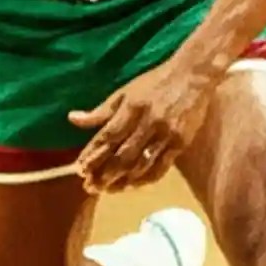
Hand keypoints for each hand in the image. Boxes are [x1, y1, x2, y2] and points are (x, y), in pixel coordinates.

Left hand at [68, 58, 214, 194]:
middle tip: (89, 186)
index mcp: (132, 107)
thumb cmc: (155, 82)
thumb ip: (100, 110)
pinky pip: (160, 167)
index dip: (93, 155)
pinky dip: (144, 179)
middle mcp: (148, 122)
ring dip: (121, 180)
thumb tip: (72, 119)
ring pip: (140, 164)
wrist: (193, 76)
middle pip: (122, 155)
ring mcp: (166, 134)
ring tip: (106, 190)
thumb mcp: (125, 91)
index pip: (108, 136)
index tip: (80, 169)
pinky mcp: (180, 143)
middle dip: (103, 173)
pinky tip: (132, 186)